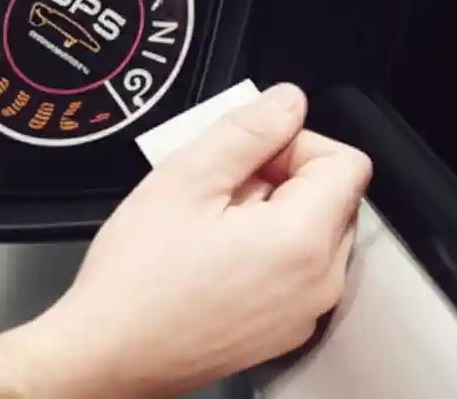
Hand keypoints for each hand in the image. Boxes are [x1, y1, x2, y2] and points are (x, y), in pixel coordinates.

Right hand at [0, 83, 371, 397]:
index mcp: (303, 240)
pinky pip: (293, 272)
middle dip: (281, 179)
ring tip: (209, 223)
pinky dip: (263, 253)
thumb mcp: (185, 179)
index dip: (296, 143)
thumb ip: (247, 130)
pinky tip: (211, 256)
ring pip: (311, 234)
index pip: (347, 161)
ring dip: (270, 215)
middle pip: (332, 198)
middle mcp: (318, 283)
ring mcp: (303, 313)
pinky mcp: (282, 331)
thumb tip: (287, 101)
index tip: (251, 153)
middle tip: (219, 187)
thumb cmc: (137, 281)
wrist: (108, 354)